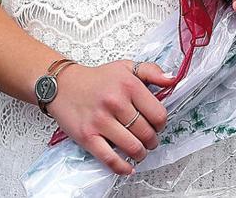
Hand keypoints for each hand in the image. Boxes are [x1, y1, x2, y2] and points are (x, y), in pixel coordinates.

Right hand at [49, 59, 173, 175]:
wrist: (63, 85)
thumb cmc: (96, 79)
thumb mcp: (125, 67)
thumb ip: (151, 72)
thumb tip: (171, 79)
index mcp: (128, 84)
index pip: (158, 113)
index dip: (161, 123)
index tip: (157, 124)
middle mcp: (115, 102)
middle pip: (146, 133)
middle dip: (152, 140)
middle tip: (149, 139)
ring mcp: (101, 121)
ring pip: (132, 147)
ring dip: (140, 154)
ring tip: (140, 150)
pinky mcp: (88, 136)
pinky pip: (110, 159)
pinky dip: (123, 167)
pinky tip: (128, 167)